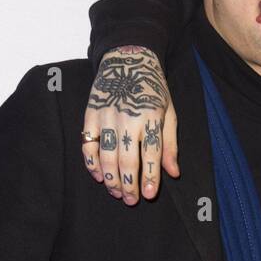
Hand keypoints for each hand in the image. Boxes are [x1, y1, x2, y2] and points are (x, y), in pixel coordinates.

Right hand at [82, 46, 178, 202]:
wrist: (127, 59)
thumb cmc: (152, 89)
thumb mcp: (169, 113)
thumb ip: (170, 144)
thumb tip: (174, 173)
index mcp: (151, 118)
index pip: (151, 155)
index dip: (150, 178)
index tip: (149, 195)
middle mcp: (128, 119)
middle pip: (127, 160)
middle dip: (129, 184)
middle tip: (132, 200)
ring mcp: (106, 117)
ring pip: (106, 156)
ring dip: (111, 178)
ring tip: (117, 193)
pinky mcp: (90, 115)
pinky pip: (87, 145)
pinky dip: (92, 163)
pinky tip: (99, 175)